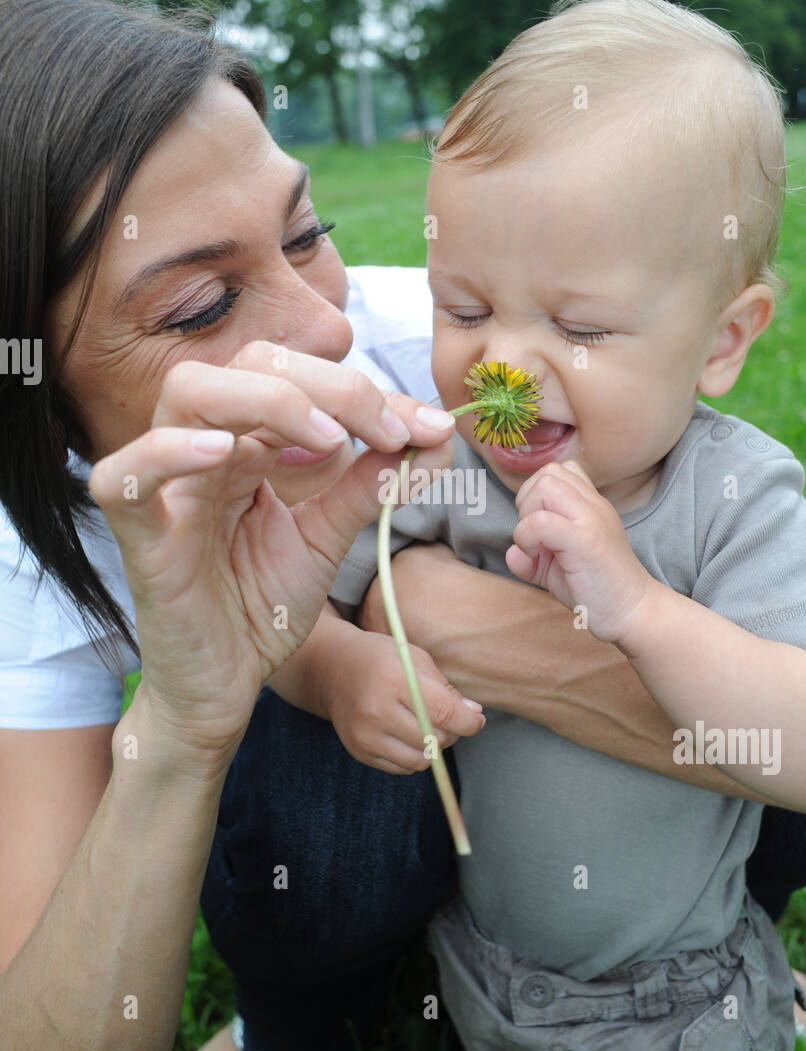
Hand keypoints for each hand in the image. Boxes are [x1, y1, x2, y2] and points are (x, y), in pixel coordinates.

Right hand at [88, 342, 455, 769]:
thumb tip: (436, 437)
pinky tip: (223, 453)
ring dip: (267, 400)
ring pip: (188, 394)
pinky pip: (124, 480)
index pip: (301, 376)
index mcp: (248, 442)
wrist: (224, 685)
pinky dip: (167, 454)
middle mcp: (205, 450)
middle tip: (388, 429)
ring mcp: (170, 489)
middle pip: (248, 364)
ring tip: (329, 440)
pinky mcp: (142, 539)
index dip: (368, 392)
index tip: (428, 427)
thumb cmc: (260, 606)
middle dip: (330, 383)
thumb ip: (373, 485)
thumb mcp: (328, 536)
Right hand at [323, 629, 485, 773]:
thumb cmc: (382, 659)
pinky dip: (413, 756)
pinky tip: (407, 735)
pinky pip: (402, 768)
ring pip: (420, 760)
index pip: (443, 712)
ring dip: (433, 748)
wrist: (333, 669)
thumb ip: (446, 689)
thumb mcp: (416, 659)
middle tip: (449, 720)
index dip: (468, 722)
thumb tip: (474, 716)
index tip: (476, 720)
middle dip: (452, 733)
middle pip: (434, 739)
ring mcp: (365, 734)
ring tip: (428, 728)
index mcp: (395, 679)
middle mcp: (377, 710)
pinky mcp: (359, 751)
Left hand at [505, 459, 654, 647]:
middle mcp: (594, 506)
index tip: (539, 528)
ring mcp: (592, 520)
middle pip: (548, 473)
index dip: (536, 495)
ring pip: (545, 486)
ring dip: (528, 515)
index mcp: (591, 505)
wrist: (633, 612)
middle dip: (528, 501)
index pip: (559, 471)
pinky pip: (541, 521)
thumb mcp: (558, 569)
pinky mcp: (585, 541)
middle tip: (535, 536)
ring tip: (537, 544)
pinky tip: (536, 557)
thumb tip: (511, 554)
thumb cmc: (598, 590)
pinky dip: (527, 536)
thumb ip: (532, 559)